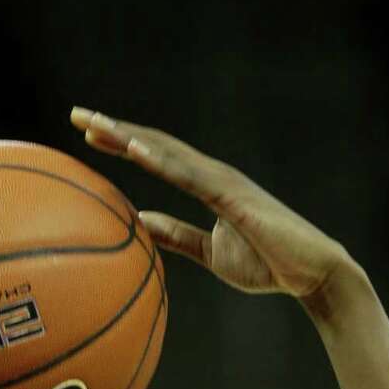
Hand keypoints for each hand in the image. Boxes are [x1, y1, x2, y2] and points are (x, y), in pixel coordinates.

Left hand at [69, 107, 357, 316]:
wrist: (311, 274)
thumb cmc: (267, 263)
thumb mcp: (211, 252)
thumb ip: (178, 235)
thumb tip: (142, 222)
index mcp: (207, 184)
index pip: (157, 156)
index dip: (122, 142)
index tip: (88, 134)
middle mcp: (213, 173)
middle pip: (156, 144)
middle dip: (115, 128)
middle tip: (77, 114)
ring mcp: (224, 181)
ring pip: (168, 152)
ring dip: (130, 137)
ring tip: (95, 124)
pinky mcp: (234, 197)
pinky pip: (191, 177)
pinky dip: (162, 161)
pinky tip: (135, 150)